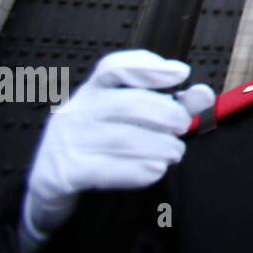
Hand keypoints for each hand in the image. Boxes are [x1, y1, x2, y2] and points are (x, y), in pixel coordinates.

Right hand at [20, 50, 213, 252]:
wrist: (49, 185)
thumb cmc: (99, 144)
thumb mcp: (130, 120)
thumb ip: (171, 106)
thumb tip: (204, 93)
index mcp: (92, 91)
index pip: (114, 67)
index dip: (148, 66)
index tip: (181, 73)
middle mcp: (77, 111)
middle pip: (126, 103)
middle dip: (164, 112)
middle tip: (184, 125)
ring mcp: (67, 141)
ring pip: (121, 138)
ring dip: (158, 145)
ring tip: (176, 152)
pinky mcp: (64, 173)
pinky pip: (106, 169)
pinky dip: (137, 170)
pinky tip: (156, 170)